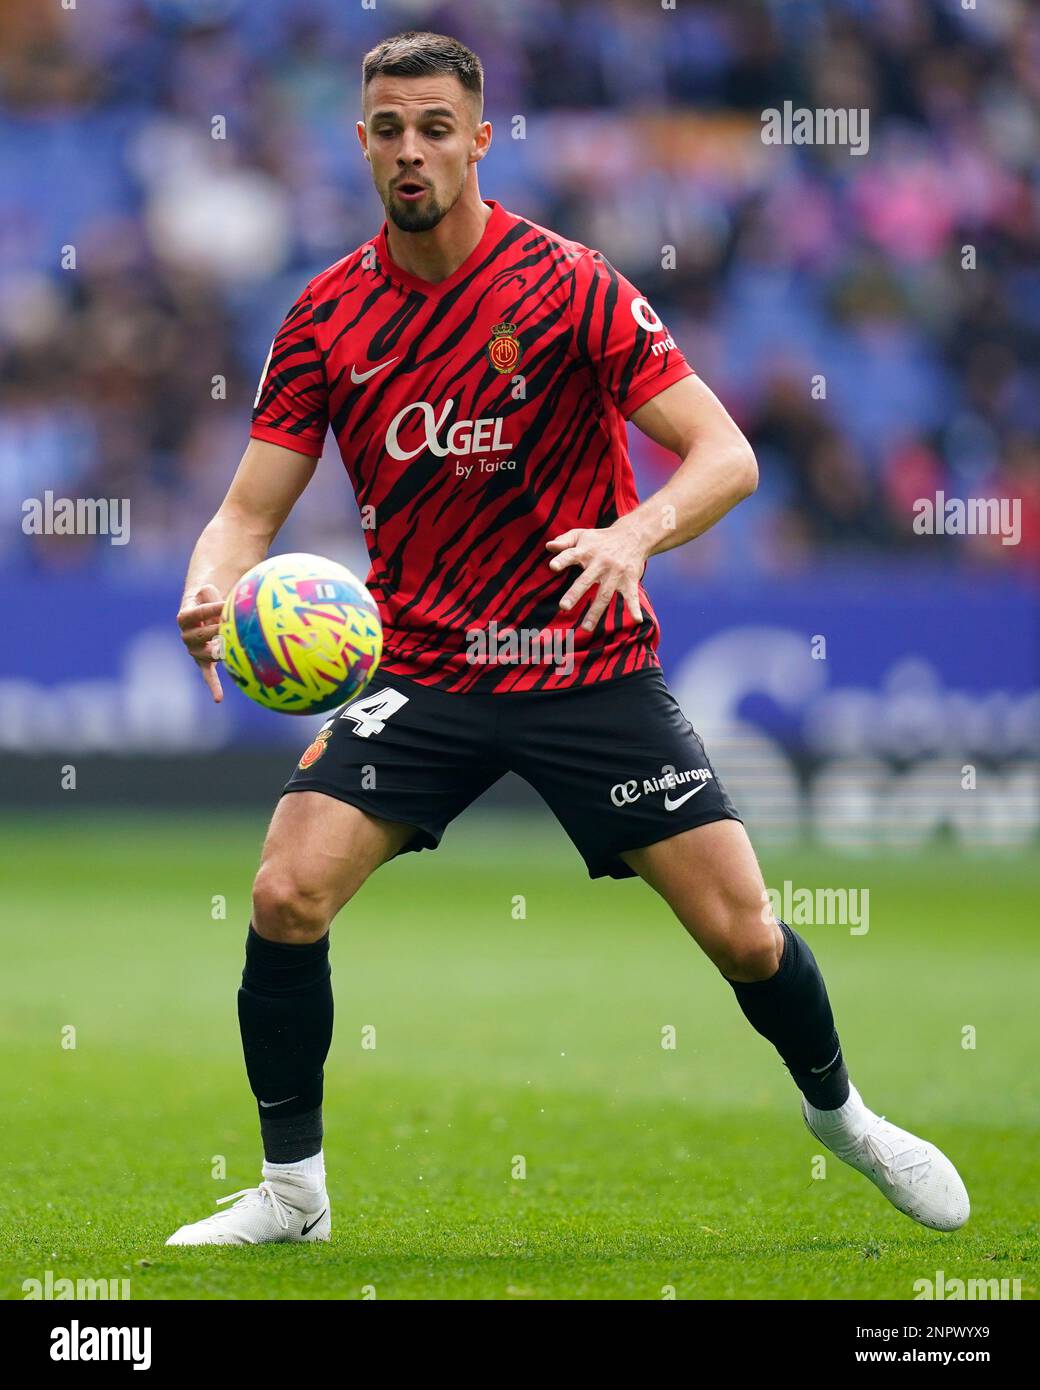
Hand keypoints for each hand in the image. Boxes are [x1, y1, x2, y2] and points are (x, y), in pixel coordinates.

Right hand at [177, 583, 224, 702]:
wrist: (202, 610)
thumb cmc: (210, 597)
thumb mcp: (209, 590)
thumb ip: (214, 594)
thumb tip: (230, 598)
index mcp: (184, 616)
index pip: (195, 613)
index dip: (210, 609)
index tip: (226, 604)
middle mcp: (186, 635)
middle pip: (200, 636)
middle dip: (216, 632)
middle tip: (231, 629)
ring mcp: (194, 650)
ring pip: (206, 655)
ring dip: (219, 653)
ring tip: (230, 651)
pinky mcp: (204, 662)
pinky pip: (207, 675)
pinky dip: (213, 686)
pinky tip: (218, 698)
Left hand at [546, 520, 646, 632]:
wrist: (633, 536)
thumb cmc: (600, 539)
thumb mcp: (582, 535)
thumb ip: (564, 541)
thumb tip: (548, 546)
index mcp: (586, 551)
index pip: (571, 555)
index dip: (562, 560)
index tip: (553, 567)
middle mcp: (601, 563)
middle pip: (586, 580)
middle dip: (575, 593)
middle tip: (563, 607)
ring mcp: (616, 573)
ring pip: (604, 594)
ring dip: (595, 612)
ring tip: (585, 628)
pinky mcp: (630, 580)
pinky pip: (632, 595)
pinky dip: (635, 608)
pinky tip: (636, 620)